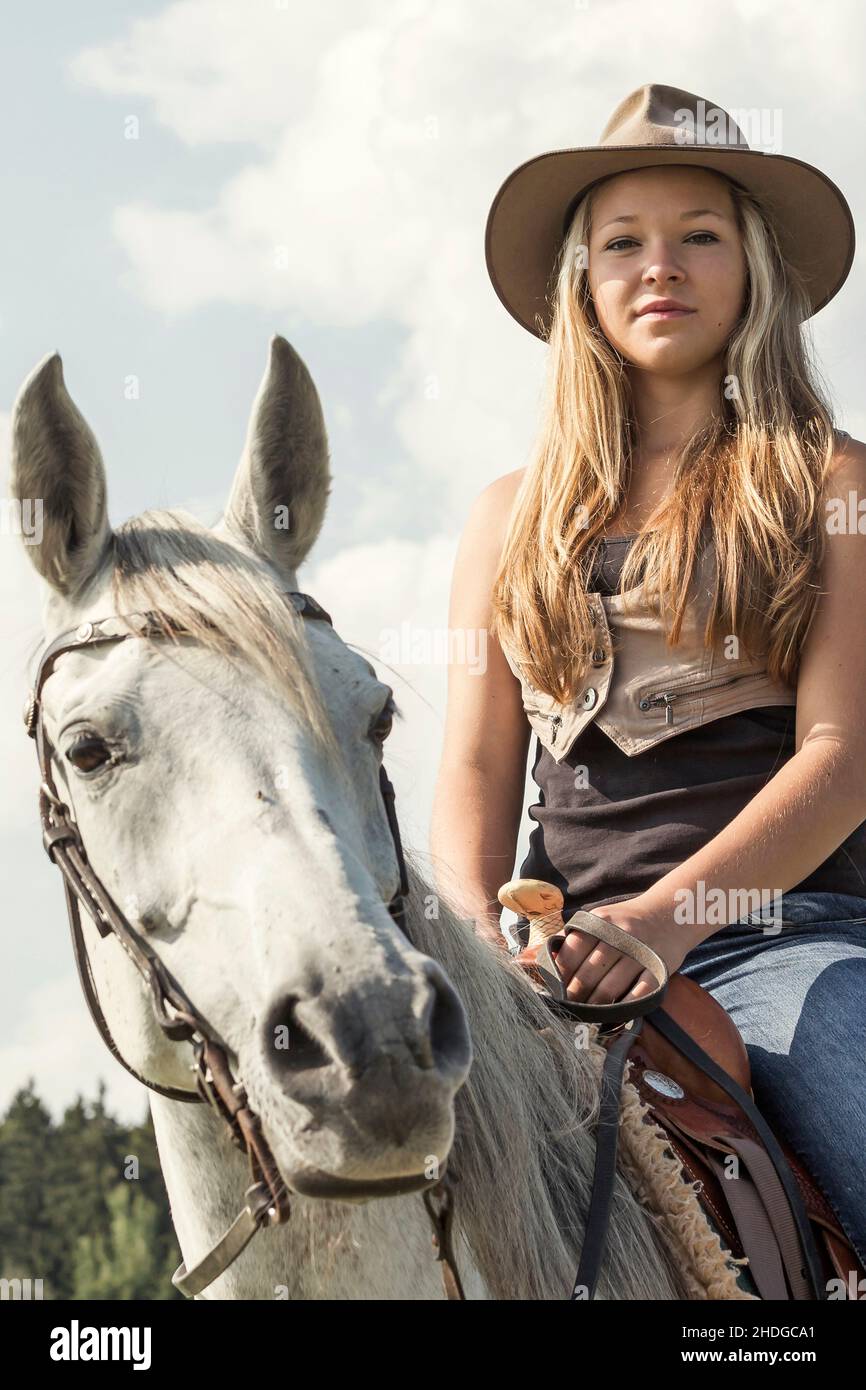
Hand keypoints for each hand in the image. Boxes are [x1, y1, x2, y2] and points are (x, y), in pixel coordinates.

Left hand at [550, 897, 690, 1007]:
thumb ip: (570, 938)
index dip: (559, 976)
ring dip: (594, 1007)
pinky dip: (622, 1009)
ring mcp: (640, 953)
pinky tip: (611, 1016)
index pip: (570, 953)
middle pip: (587, 974)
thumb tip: (533, 960)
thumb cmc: (625, 922)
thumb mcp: (598, 921)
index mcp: (600, 922)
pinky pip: (636, 996)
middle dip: (574, 996)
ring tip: (584, 1016)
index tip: (554, 990)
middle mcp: (620, 936)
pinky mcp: (658, 970)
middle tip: (568, 1008)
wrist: (671, 914)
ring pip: (609, 988)